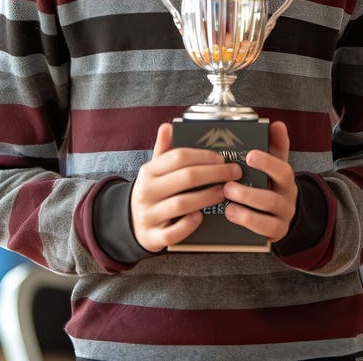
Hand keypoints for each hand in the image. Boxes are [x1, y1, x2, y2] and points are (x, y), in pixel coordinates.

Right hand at [131, 123, 242, 251]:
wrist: (129, 224)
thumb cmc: (152, 193)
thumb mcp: (153, 171)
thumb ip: (163, 150)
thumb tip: (168, 126)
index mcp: (148, 171)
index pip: (178, 156)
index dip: (203, 156)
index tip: (221, 158)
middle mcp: (146, 191)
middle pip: (185, 178)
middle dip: (214, 173)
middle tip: (233, 173)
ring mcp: (148, 215)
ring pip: (182, 204)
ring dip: (207, 197)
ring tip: (224, 193)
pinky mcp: (152, 237)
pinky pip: (173, 232)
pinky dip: (189, 225)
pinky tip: (201, 217)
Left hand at [222, 120, 297, 242]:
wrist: (285, 214)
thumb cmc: (273, 185)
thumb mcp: (276, 164)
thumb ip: (275, 146)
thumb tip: (277, 124)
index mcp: (285, 179)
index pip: (282, 169)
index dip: (267, 162)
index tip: (249, 155)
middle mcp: (287, 198)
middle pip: (271, 197)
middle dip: (248, 192)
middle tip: (228, 184)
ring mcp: (283, 216)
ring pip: (267, 214)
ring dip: (244, 206)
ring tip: (226, 199)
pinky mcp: (276, 232)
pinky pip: (264, 229)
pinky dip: (246, 221)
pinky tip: (229, 213)